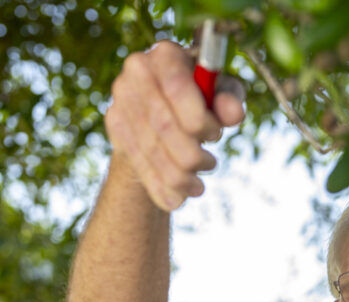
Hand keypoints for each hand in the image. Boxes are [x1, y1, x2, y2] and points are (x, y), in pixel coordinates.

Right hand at [105, 41, 245, 210]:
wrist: (167, 102)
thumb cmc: (204, 93)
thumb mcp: (223, 90)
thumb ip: (230, 98)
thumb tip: (234, 114)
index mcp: (166, 54)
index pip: (177, 88)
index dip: (200, 120)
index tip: (216, 136)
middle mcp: (136, 72)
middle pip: (163, 124)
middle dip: (191, 154)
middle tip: (210, 164)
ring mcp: (121, 99)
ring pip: (150, 148)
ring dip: (178, 176)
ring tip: (197, 187)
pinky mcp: (114, 125)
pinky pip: (137, 162)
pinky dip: (159, 187)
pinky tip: (176, 199)